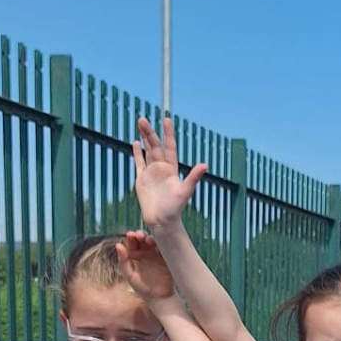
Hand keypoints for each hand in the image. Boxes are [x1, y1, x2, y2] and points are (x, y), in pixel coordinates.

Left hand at [115, 230, 175, 302]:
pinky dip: (161, 244)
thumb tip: (118, 245)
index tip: (131, 235)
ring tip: (148, 240)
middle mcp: (145, 253)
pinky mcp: (166, 258)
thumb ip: (123, 261)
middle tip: (140, 235)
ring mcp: (156, 254)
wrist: (159, 298)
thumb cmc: (142, 288)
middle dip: (140, 235)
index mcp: (135, 255)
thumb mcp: (130, 275)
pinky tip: (158, 244)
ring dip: (150, 238)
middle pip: (143, 239)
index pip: (132, 242)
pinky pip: (164, 248)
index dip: (131, 237)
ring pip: (153, 241)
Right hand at [133, 116, 207, 231]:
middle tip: (143, 119)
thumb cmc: (175, 208)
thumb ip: (193, 177)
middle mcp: (161, 168)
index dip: (168, 134)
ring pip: (147, 151)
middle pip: (155, 146)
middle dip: (149, 132)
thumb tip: (205, 165)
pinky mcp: (142, 180)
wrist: (162, 221)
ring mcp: (151, 173)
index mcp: (172, 169)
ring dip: (144, 138)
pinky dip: (137, 153)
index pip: (170, 147)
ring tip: (140, 124)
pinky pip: (139, 163)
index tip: (166, 120)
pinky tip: (135, 143)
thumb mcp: (185, 191)